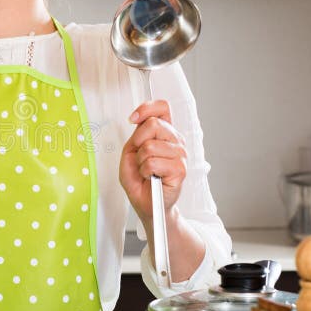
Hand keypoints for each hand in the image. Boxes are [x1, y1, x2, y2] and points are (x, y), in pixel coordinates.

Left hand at [119, 100, 186, 222]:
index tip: (133, 119)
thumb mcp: (130, 153)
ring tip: (146, 170)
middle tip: (139, 157)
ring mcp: (180, 155)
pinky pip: (153, 163)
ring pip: (150, 146)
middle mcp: (175, 141)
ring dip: (141, 161)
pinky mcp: (180, 169)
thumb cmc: (139, 179)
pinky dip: (145, 171)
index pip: (162, 108)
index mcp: (165, 133)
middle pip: (154, 124)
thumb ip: (135, 136)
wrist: (145, 203)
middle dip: (138, 141)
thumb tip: (140, 121)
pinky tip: (151, 177)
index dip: (146, 108)